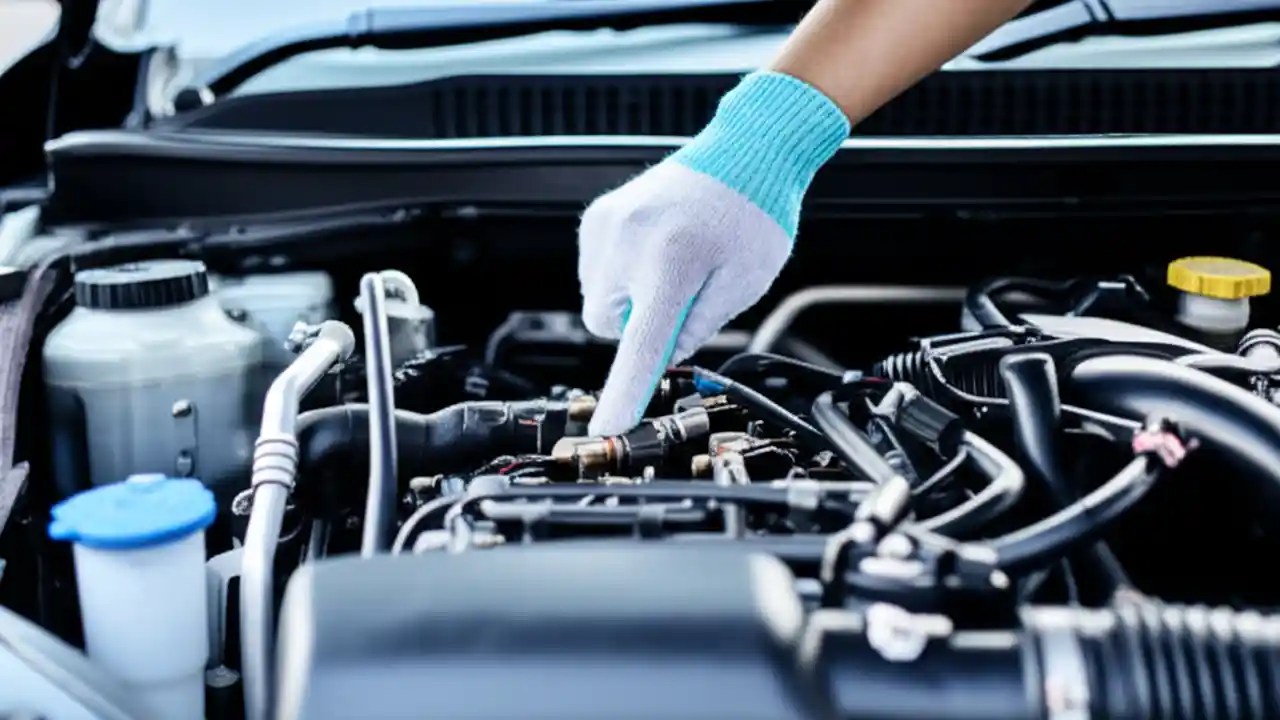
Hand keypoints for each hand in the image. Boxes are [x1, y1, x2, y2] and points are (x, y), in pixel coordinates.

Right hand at [578, 72, 849, 435]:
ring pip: (600, 301)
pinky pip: (596, 272)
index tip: (607, 427)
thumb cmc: (754, 212)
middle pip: (609, 327)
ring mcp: (606, 227)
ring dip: (631, 299)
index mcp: (671, 263)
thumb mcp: (745, 283)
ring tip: (675, 264)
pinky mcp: (596, 219)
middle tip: (682, 298)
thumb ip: (699, 326)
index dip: (624, 392)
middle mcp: (628, 242)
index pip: (640, 345)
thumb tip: (663, 350)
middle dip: (640, 325)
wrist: (744, 150)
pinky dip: (621, 275)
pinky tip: (657, 251)